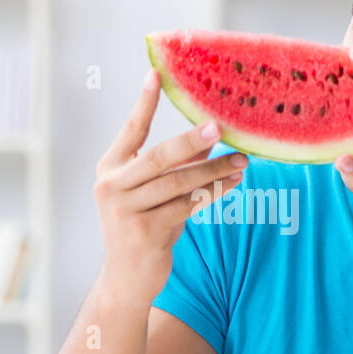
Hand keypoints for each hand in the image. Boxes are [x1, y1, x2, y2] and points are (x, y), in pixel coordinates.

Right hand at [93, 67, 247, 305]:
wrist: (126, 280)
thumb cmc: (143, 230)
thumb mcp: (154, 194)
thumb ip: (175, 168)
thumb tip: (209, 139)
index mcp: (110, 169)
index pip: (131, 130)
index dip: (144, 102)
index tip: (157, 72)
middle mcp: (112, 186)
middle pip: (160, 156)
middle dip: (192, 140)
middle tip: (220, 126)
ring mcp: (126, 210)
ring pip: (179, 183)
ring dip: (214, 171)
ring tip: (241, 161)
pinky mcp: (145, 232)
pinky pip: (187, 206)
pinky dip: (213, 193)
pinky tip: (233, 184)